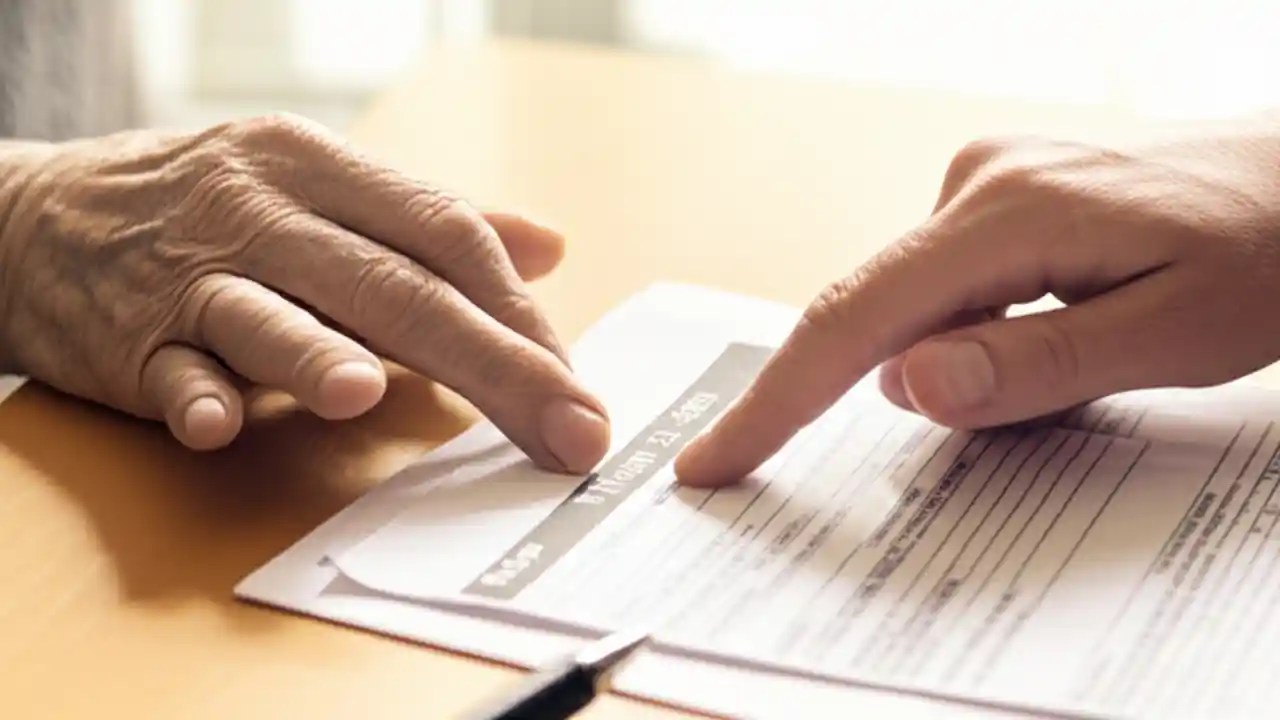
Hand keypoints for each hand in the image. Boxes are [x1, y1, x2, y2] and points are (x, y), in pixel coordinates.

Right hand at [0, 114, 609, 471]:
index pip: (446, 234)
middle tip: (568, 429)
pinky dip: (192, 395)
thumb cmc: (211, 210)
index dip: (520, 312)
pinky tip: (216, 424)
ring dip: (318, 356)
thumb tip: (550, 248)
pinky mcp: (127, 339)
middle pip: (392, 286)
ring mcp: (190, 275)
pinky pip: (164, 370)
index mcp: (323, 170)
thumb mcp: (321, 191)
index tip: (574, 385)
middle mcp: (261, 210)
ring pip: (267, 314)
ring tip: (370, 394)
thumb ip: (434, 224)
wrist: (37, 215)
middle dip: (493, 362)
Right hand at [676, 121, 1279, 485]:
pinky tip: (1054, 332)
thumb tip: (904, 387)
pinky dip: (968, 334)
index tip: (713, 460)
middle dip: (876, 391)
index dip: (777, 399)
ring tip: (1078, 357)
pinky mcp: (993, 196)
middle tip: (971, 416)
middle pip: (870, 313)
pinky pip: (943, 286)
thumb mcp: (1174, 336)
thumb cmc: (1267, 250)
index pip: (854, 320)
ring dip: (954, 363)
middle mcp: (974, 184)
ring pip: (911, 307)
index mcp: (1009, 215)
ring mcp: (980, 183)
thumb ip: (1036, 366)